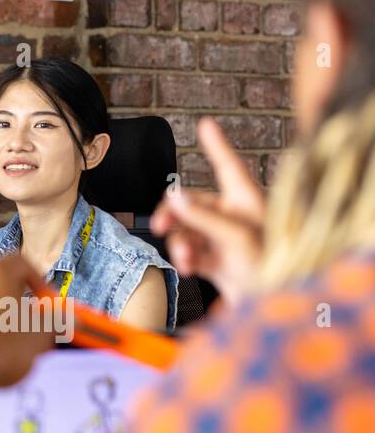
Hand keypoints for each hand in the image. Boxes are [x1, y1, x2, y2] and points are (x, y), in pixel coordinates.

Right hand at [151, 117, 265, 307]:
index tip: (206, 124)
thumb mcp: (237, 238)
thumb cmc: (271, 270)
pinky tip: (189, 268)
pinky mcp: (217, 260)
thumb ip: (204, 217)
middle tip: (161, 227)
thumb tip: (174, 197)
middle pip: (193, 203)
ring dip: (180, 243)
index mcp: (247, 202)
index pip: (229, 166)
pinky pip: (191, 250)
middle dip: (175, 215)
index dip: (217, 144)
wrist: (272, 309)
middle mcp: (235, 216)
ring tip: (185, 259)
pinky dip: (186, 258)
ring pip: (187, 229)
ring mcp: (224, 238)